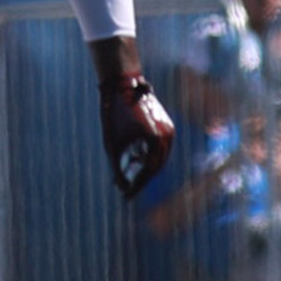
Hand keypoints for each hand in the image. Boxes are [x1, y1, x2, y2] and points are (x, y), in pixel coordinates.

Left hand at [99, 72, 174, 198]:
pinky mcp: (165, 123)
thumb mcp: (112, 144)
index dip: (137, 186)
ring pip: (159, 157)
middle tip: (127, 191)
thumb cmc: (114, 113)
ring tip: (129, 174)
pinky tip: (134, 158)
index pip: (149, 172)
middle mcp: (167, 135)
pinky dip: (149, 154)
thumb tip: (121, 188)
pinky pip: (159, 145)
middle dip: (142, 179)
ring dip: (146, 167)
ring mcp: (168, 128)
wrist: (122, 83)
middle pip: (157, 166)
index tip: (126, 197)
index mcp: (156, 140)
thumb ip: (117, 168)